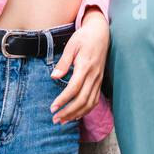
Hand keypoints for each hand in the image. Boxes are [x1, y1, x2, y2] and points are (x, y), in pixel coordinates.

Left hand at [49, 7, 108, 124]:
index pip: (74, 88)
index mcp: (85, 66)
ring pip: (89, 103)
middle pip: (82, 100)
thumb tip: (54, 77)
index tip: (52, 108)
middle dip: (68, 112)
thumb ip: (63, 62)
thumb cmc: (84, 37)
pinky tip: (76, 115)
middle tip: (55, 119)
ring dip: (76, 114)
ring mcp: (98, 80)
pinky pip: (94, 100)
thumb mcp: (71, 45)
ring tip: (63, 120)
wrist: (101, 33)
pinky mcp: (99, 81)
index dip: (63, 100)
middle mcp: (93, 75)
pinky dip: (85, 110)